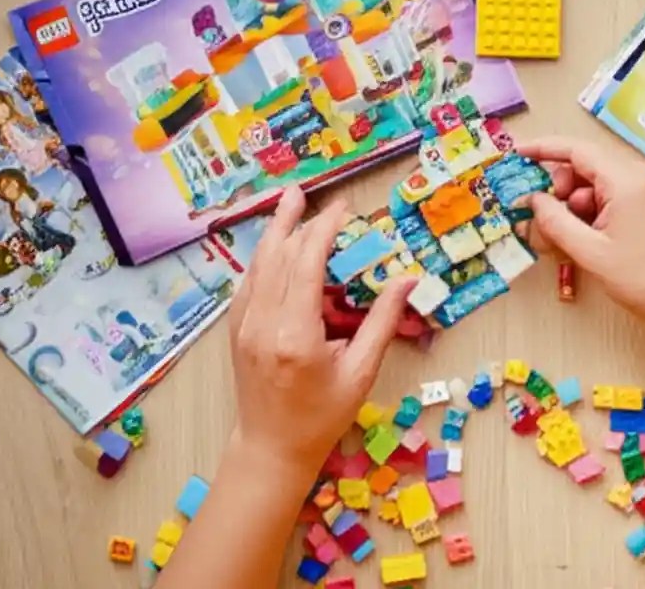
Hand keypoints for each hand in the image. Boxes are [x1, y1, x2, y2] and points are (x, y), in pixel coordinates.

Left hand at [228, 187, 415, 471]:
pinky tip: (273, 245)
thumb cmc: (322, 416)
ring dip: (275, 231)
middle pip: (279, 256)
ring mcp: (244, 326)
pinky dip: (263, 258)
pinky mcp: (237, 331)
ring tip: (288, 202)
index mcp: (296, 334)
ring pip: (259, 265)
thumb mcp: (361, 372)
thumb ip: (382, 323)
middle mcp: (263, 324)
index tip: (342, 208)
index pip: (307, 264)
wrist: (272, 448)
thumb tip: (407, 280)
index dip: (324, 230)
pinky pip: (249, 283)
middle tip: (313, 195)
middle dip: (297, 222)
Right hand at [518, 137, 644, 335]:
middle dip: (563, 187)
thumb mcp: (591, 254)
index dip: (544, 149)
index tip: (518, 155)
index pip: (577, 149)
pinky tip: (594, 236)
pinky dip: (600, 208)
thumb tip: (534, 200)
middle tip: (549, 218)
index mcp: (629, 180)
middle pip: (590, 165)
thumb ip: (556, 222)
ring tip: (574, 237)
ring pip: (603, 181)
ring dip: (581, 202)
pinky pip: (620, 193)